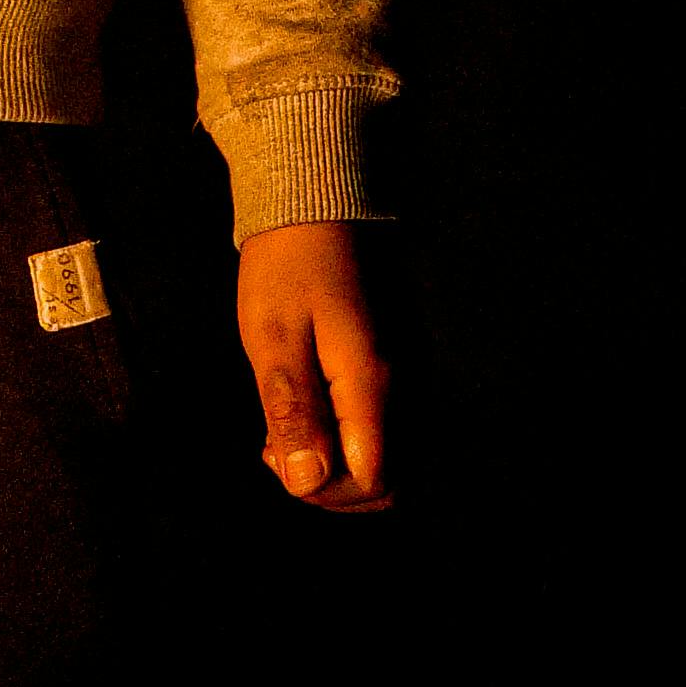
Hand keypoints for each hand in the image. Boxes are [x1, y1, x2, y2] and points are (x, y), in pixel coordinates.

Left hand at [237, 225, 390, 511]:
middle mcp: (408, 385)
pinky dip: (353, 434)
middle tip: (277, 446)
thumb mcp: (273, 334)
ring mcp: (412, 373)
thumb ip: (293, 410)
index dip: (324, 490)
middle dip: (333, 483)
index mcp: (376, 382)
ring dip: (342, 461)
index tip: (274, 454)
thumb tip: (306, 483)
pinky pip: (390, 425)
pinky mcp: (404, 361)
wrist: (322, 196)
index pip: (374, 481)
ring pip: (393, 455)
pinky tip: (312, 404)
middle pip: (391, 480)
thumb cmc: (289, 262)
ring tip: (287, 427)